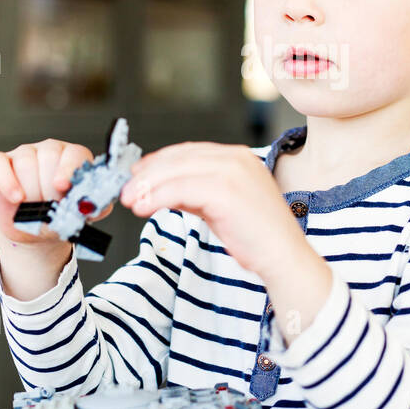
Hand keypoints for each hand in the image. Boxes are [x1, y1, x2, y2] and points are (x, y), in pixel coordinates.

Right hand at [0, 138, 113, 247]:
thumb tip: (92, 204)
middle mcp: (50, 150)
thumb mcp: (79, 216)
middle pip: (49, 158)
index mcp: (73, 158)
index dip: (69, 169)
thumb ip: (92, 208)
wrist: (33, 230)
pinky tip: (16, 198)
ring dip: (31, 192)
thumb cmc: (58, 217)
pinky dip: (7, 182)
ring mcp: (24, 154)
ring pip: (26, 163)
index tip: (62, 186)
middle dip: (49, 189)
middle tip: (49, 208)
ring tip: (34, 209)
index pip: (74, 154)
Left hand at [120, 141, 307, 278]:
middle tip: (125, 190)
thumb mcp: (222, 206)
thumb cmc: (257, 236)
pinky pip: (181, 189)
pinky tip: (144, 207)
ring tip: (129, 200)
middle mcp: (236, 158)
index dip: (159, 161)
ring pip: (176, 171)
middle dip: (148, 174)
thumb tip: (161, 191)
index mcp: (238, 157)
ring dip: (147, 185)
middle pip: (179, 158)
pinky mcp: (226, 191)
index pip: (189, 151)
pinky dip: (157, 198)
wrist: (284, 256)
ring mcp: (232, 172)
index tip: (137, 173)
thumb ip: (195, 193)